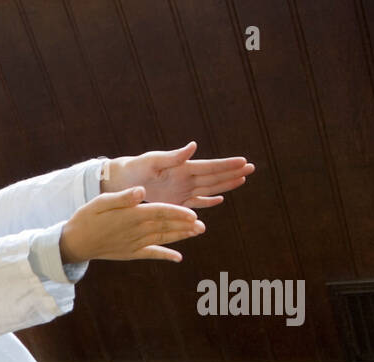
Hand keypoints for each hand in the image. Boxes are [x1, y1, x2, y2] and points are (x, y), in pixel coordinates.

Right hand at [60, 188, 204, 263]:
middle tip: (201, 225)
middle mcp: (135, 231)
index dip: (177, 213)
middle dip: (184, 225)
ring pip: (162, 238)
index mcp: (130, 216)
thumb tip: (141, 190)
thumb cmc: (86, 218)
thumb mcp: (100, 202)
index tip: (193, 214)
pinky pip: (151, 253)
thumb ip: (122, 197)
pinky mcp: (130, 252)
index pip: (158, 212)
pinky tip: (178, 258)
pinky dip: (165, 255)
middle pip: (164, 226)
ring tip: (197, 233)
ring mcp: (134, 244)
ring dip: (180, 237)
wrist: (73, 243)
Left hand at [103, 142, 253, 208]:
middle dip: (233, 173)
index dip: (226, 165)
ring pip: (209, 189)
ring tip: (242, 180)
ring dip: (226, 185)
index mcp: (183, 167)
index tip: (244, 161)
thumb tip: (194, 145)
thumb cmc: (135, 168)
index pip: (210, 166)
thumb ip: (174, 156)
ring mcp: (181, 191)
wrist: (121, 182)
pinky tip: (220, 199)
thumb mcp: (153, 161)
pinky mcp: (175, 203)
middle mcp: (185, 179)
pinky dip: (207, 202)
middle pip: (214, 177)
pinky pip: (195, 203)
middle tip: (252, 168)